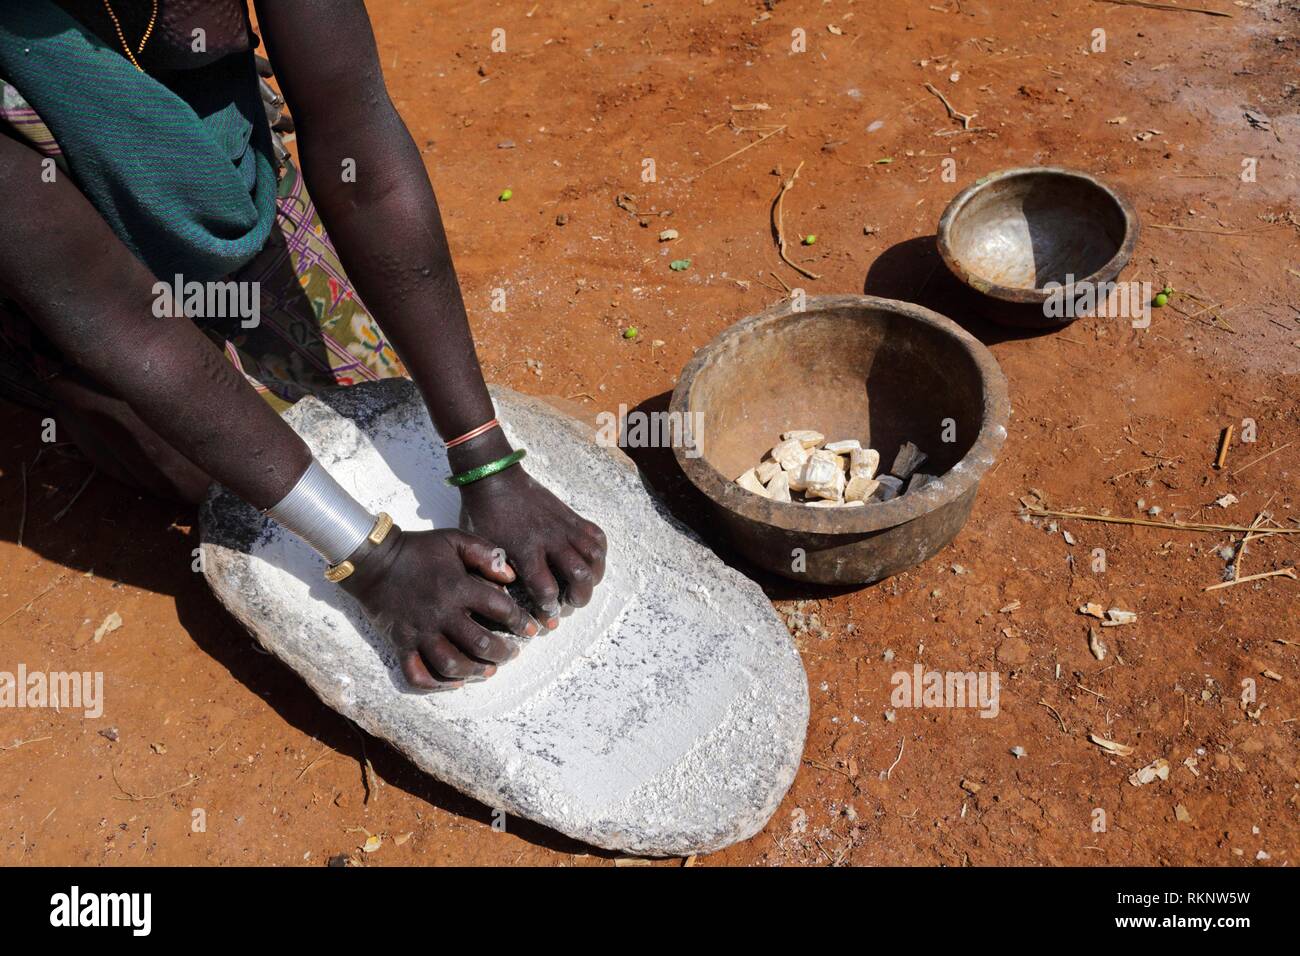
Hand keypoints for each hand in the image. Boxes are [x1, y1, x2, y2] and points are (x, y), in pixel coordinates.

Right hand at [339, 526, 539, 690]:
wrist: (374, 560)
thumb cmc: (420, 549)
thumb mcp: (455, 539)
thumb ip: (486, 553)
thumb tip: (512, 578)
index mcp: (458, 587)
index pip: (500, 609)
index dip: (521, 621)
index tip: (531, 630)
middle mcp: (441, 613)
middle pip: (479, 643)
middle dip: (502, 653)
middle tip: (512, 654)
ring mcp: (419, 631)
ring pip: (451, 664)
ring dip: (474, 671)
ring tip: (489, 671)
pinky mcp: (401, 644)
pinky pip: (417, 673)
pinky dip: (436, 684)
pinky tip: (454, 683)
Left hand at [459, 465, 606, 627]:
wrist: (495, 479)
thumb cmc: (483, 516)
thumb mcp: (481, 550)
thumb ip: (493, 577)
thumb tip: (505, 604)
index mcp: (525, 549)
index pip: (546, 588)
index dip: (550, 609)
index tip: (548, 618)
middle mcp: (550, 539)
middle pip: (580, 574)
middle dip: (579, 597)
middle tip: (569, 603)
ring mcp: (564, 527)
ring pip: (594, 556)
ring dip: (593, 577)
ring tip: (583, 586)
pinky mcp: (572, 517)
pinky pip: (596, 536)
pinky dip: (598, 553)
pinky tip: (589, 563)